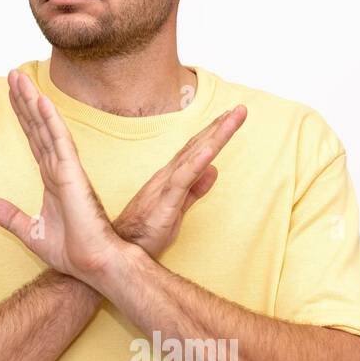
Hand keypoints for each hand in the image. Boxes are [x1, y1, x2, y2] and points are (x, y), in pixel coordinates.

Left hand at [0, 70, 124, 285]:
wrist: (92, 266)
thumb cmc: (72, 251)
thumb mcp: (30, 232)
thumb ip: (10, 216)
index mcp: (52, 178)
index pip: (34, 139)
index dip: (23, 115)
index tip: (12, 94)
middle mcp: (59, 168)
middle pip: (37, 126)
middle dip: (24, 99)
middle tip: (13, 74)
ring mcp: (67, 169)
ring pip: (46, 127)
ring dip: (33, 101)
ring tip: (19, 77)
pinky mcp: (73, 175)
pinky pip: (59, 141)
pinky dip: (50, 121)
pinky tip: (41, 101)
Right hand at [113, 104, 246, 258]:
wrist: (119, 251)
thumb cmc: (145, 233)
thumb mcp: (178, 209)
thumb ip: (195, 190)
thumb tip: (214, 170)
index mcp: (170, 178)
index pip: (194, 151)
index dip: (213, 133)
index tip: (229, 117)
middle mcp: (167, 176)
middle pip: (196, 147)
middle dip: (219, 127)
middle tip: (240, 109)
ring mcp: (165, 187)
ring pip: (193, 156)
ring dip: (214, 136)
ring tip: (232, 118)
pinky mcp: (165, 202)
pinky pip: (183, 179)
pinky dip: (197, 162)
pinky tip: (211, 149)